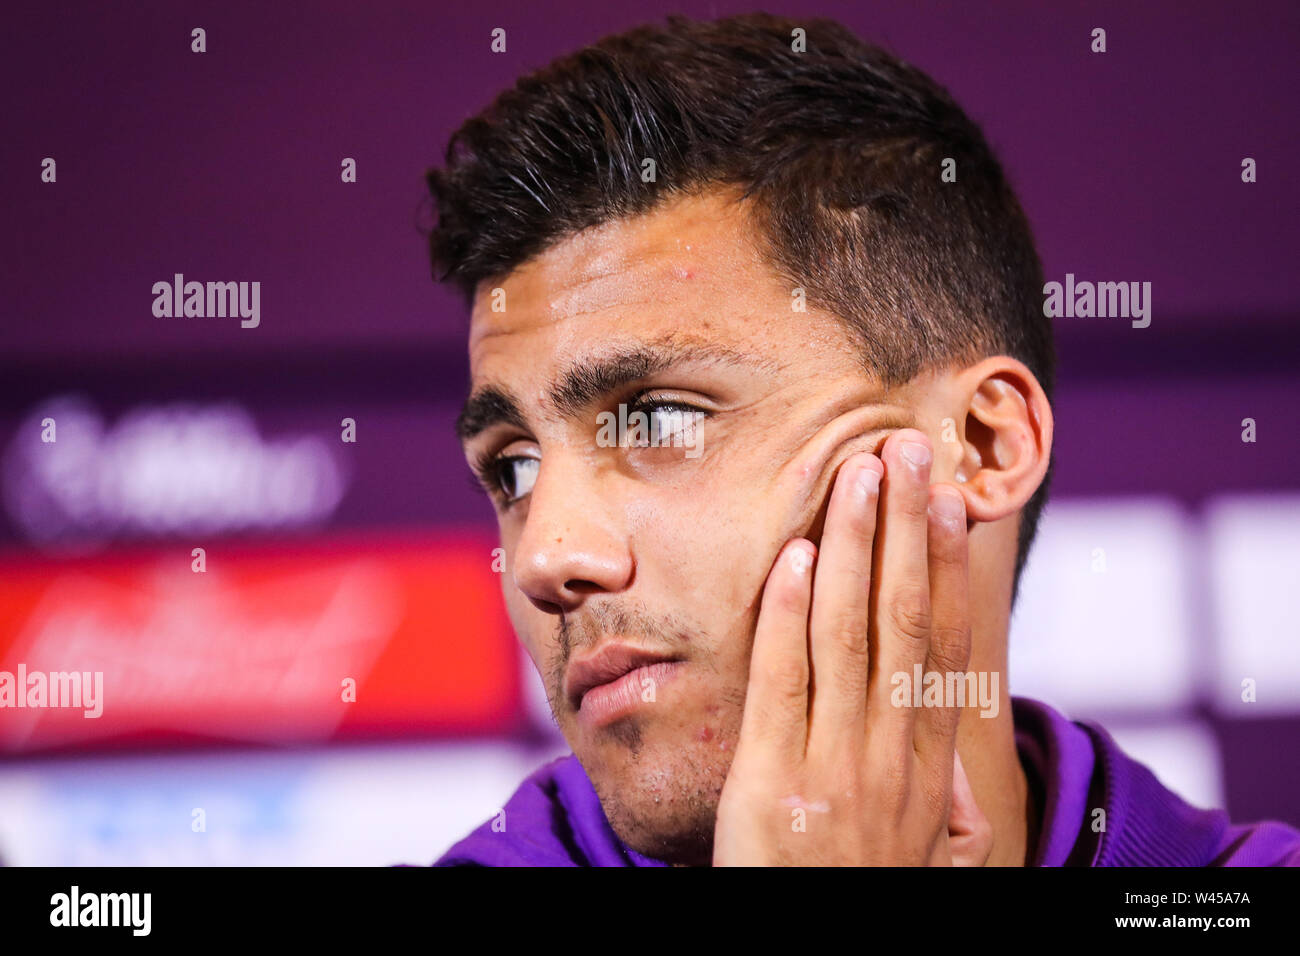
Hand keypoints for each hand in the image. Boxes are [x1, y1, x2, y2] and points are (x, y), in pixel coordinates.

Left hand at [713, 429, 991, 865]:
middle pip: (900, 616)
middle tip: (907, 451)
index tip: (949, 501)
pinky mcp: (768, 773)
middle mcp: (888, 748)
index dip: (944, 565)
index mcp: (926, 760)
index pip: (941, 641)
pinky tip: (795, 555)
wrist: (810, 947)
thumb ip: (952, 814)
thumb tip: (972, 787)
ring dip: (852, 545)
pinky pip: (781, 679)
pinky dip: (789, 613)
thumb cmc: (862, 896)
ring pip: (846, 630)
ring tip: (861, 474)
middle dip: (905, 527)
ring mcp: (830, 758)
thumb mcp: (928, 860)